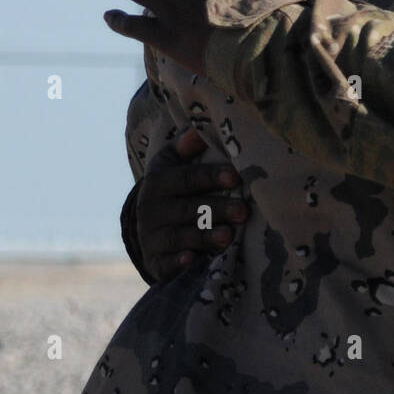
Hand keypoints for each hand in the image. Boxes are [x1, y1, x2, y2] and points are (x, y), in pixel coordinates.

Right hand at [136, 126, 247, 281]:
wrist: (148, 228)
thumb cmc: (173, 190)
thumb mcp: (171, 165)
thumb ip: (184, 148)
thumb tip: (198, 129)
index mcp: (159, 182)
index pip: (187, 178)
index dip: (211, 177)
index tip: (236, 177)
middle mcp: (152, 210)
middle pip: (188, 209)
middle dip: (217, 209)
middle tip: (244, 211)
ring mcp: (152, 237)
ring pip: (181, 237)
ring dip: (204, 237)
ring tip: (228, 236)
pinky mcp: (155, 261)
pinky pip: (166, 264)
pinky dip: (178, 263)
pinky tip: (192, 260)